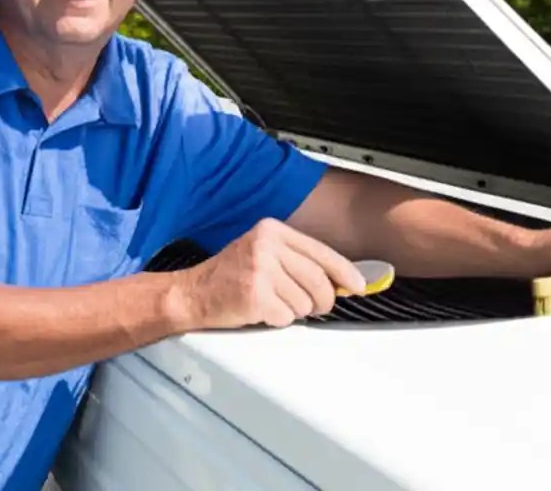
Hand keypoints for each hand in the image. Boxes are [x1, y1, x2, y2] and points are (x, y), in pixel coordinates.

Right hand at [173, 218, 367, 328]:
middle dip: (322, 301)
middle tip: (314, 307)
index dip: (345, 272)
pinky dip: (277, 320)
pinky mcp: (255, 296)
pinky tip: (260, 311)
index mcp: (272, 230)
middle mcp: (267, 246)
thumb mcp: (263, 254)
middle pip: (319, 280)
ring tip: (273, 303)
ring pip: (305, 303)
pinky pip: (287, 317)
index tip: (358, 285)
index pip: (321, 252)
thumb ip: (298, 261)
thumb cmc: (229, 276)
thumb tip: (340, 279)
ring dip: (294, 312)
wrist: (192, 293)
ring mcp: (260, 270)